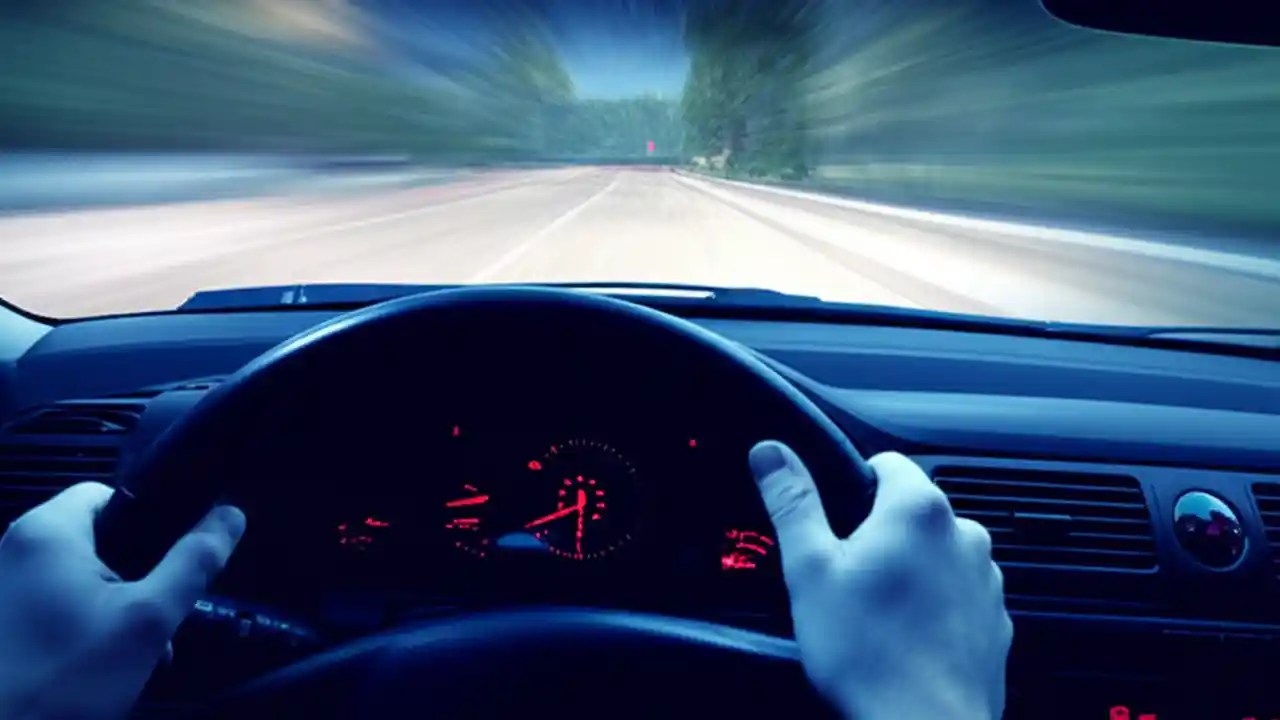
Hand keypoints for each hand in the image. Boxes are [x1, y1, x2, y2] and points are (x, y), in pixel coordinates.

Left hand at [0, 482, 244, 719]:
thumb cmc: (68, 675)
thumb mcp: (147, 620)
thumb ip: (193, 562)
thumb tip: (231, 514)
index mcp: (46, 530)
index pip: (110, 492)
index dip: (152, 520)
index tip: (173, 562)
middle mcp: (14, 548)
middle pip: (97, 538)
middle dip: (138, 575)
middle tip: (160, 617)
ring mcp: (2, 587)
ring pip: (77, 575)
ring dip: (114, 604)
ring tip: (136, 649)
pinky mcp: (2, 623)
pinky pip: (53, 604)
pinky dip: (82, 623)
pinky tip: (99, 662)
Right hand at [749, 442, 1010, 719]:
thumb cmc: (867, 653)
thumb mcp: (809, 569)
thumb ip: (792, 502)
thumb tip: (771, 451)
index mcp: (918, 509)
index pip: (886, 463)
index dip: (853, 488)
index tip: (834, 527)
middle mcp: (964, 536)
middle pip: (912, 512)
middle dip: (879, 536)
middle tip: (846, 580)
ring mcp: (986, 580)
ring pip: (936, 555)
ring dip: (910, 572)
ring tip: (874, 615)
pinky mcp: (995, 622)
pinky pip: (957, 597)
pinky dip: (933, 608)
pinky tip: (904, 639)